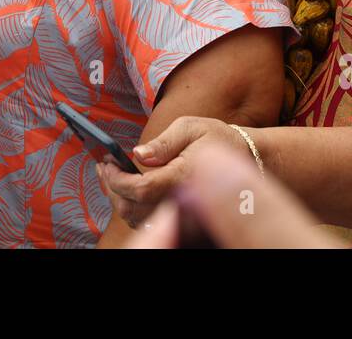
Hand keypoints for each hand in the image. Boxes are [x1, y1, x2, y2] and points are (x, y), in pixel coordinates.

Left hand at [97, 115, 246, 227]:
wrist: (247, 160)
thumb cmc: (217, 140)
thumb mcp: (191, 128)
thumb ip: (163, 142)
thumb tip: (138, 154)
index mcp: (183, 178)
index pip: (139, 189)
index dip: (117, 179)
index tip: (106, 162)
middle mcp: (182, 203)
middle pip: (132, 209)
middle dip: (111, 188)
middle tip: (104, 166)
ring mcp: (182, 215)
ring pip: (137, 219)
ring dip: (119, 199)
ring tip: (111, 175)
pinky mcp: (182, 220)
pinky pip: (149, 222)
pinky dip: (132, 207)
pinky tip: (127, 189)